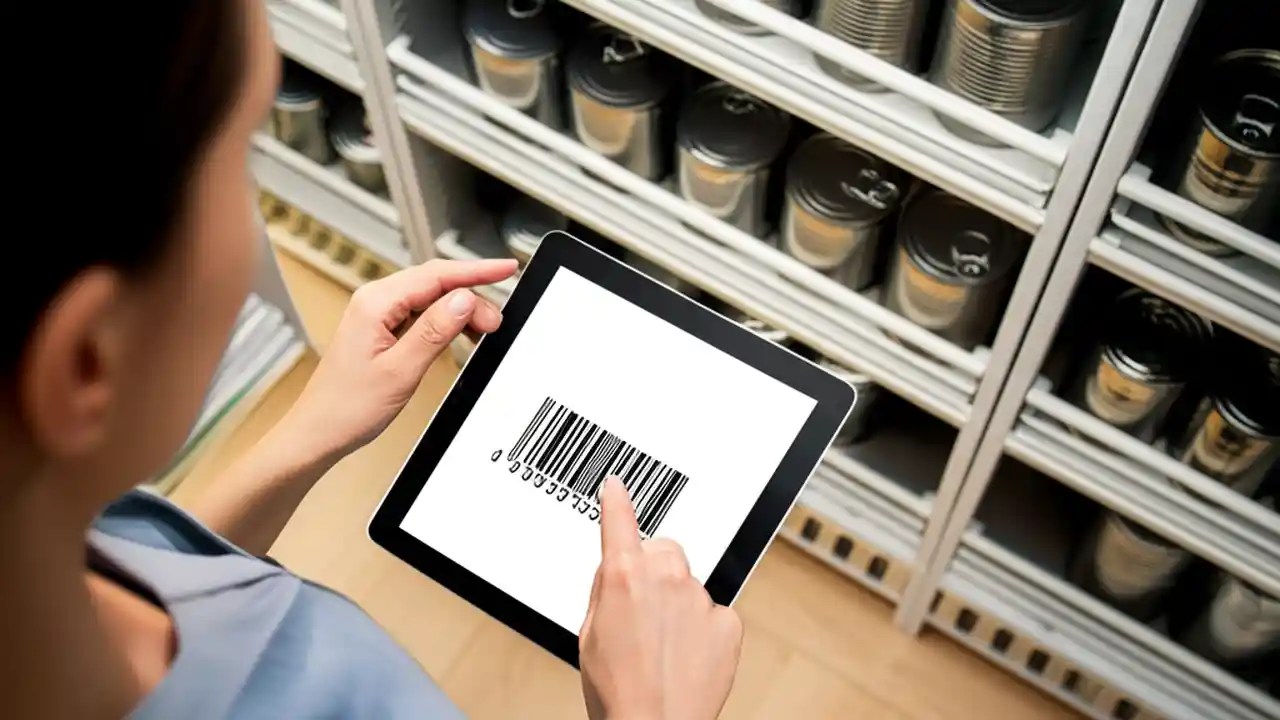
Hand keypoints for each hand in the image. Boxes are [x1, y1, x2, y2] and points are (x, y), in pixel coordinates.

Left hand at [284, 259, 516, 461]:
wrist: (320, 431)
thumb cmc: (348, 406)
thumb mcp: (401, 370)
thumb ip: (434, 331)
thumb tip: (464, 300)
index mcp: (376, 303)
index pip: (436, 275)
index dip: (476, 270)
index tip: (506, 268)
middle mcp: (375, 301)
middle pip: (436, 283)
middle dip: (472, 297)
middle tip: (495, 323)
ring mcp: (377, 314)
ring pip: (431, 298)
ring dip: (460, 311)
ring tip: (483, 331)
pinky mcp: (382, 329)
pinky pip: (422, 314)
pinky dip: (446, 321)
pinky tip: (460, 333)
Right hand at [580, 477, 742, 719]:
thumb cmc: (616, 691)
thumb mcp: (588, 635)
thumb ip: (605, 591)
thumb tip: (615, 571)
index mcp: (624, 577)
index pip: (620, 522)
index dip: (617, 501)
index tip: (617, 486)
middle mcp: (665, 577)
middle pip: (662, 553)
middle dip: (652, 572)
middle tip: (639, 613)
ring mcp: (700, 598)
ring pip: (688, 585)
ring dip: (677, 604)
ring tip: (662, 647)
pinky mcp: (728, 621)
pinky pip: (713, 613)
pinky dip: (702, 629)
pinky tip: (686, 656)